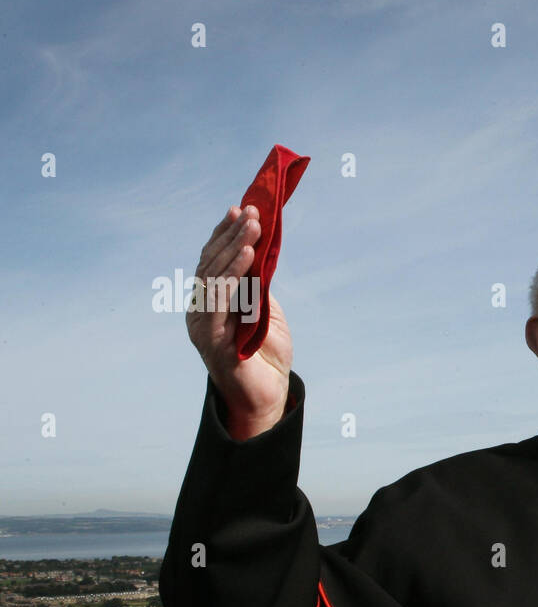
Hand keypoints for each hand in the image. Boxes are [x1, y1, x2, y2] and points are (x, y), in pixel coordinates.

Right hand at [186, 205, 292, 438]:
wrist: (268, 396)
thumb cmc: (265, 355)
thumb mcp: (264, 311)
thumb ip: (256, 285)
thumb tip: (258, 250)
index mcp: (208, 303)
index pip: (212, 261)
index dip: (223, 235)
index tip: (239, 210)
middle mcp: (199, 311)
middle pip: (211, 264)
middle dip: (231, 236)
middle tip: (251, 212)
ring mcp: (203, 325)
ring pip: (214, 278)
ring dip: (234, 249)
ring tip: (252, 227)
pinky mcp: (212, 340)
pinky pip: (221, 301)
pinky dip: (234, 275)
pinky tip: (248, 256)